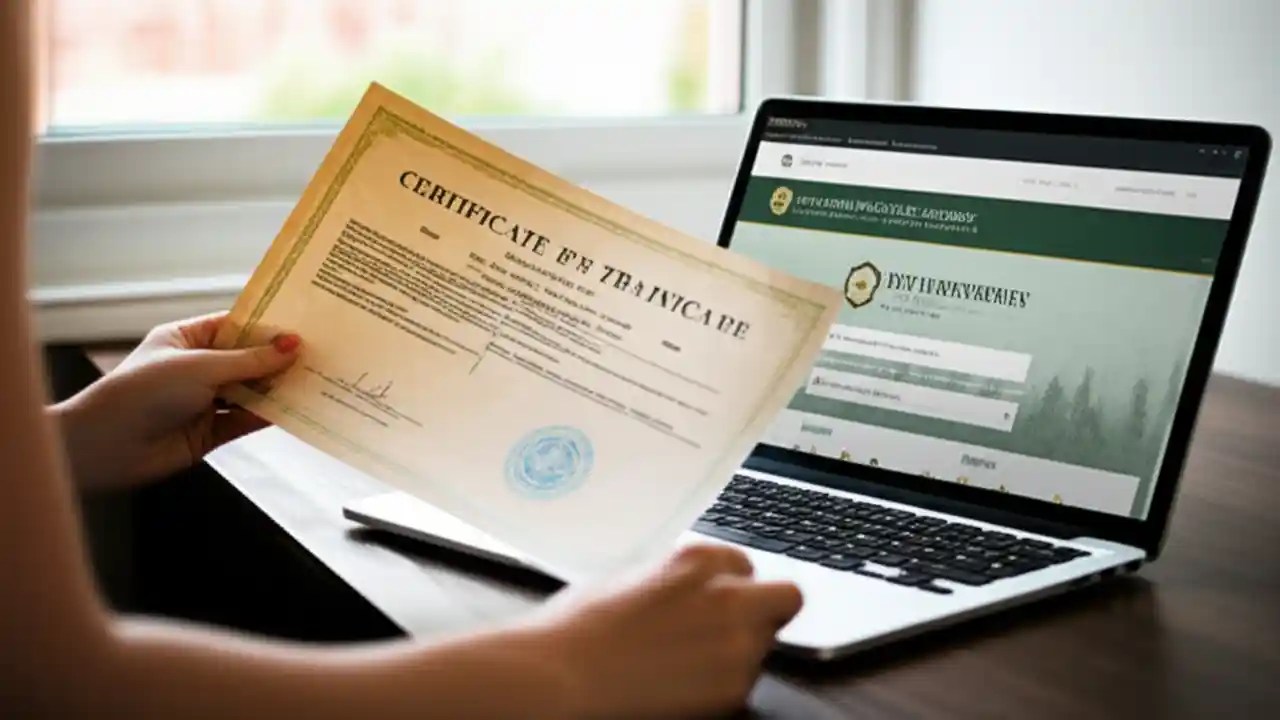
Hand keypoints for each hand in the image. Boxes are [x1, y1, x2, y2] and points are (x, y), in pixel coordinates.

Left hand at [55, 312, 300, 490]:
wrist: (105, 447)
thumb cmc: (142, 393)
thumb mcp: (201, 367)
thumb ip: (250, 361)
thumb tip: (293, 345)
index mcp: (186, 339)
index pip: (234, 326)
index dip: (266, 326)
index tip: (302, 325)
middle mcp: (196, 368)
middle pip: (246, 360)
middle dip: (278, 359)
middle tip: (319, 353)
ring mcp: (203, 401)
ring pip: (250, 391)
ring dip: (277, 388)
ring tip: (316, 380)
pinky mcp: (209, 432)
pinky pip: (246, 420)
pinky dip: (268, 415)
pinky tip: (295, 409)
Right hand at [534, 544, 802, 719]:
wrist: (558, 680)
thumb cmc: (576, 631)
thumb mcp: (629, 578)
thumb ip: (674, 580)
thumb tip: (685, 591)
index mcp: (698, 560)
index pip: (745, 565)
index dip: (729, 586)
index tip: (712, 602)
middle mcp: (727, 597)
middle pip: (784, 598)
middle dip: (763, 612)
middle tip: (730, 631)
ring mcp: (735, 645)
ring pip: (766, 645)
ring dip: (743, 650)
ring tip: (690, 665)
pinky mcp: (732, 690)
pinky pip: (746, 683)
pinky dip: (724, 685)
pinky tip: (683, 687)